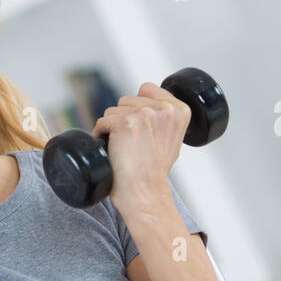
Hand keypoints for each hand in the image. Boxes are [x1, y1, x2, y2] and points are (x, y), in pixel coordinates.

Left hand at [90, 81, 190, 209]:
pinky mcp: (126, 122)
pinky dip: (100, 136)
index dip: (137, 109)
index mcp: (180, 110)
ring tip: (123, 149)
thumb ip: (164, 118)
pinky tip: (111, 151)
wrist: (144, 191)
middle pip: (127, 99)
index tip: (140, 131)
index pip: (146, 88)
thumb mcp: (172, 139)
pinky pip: (102, 122)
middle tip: (131, 145)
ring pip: (113, 110)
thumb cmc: (154, 171)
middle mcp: (165, 108)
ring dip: (111, 128)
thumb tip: (147, 103)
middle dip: (123, 120)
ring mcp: (146, 114)